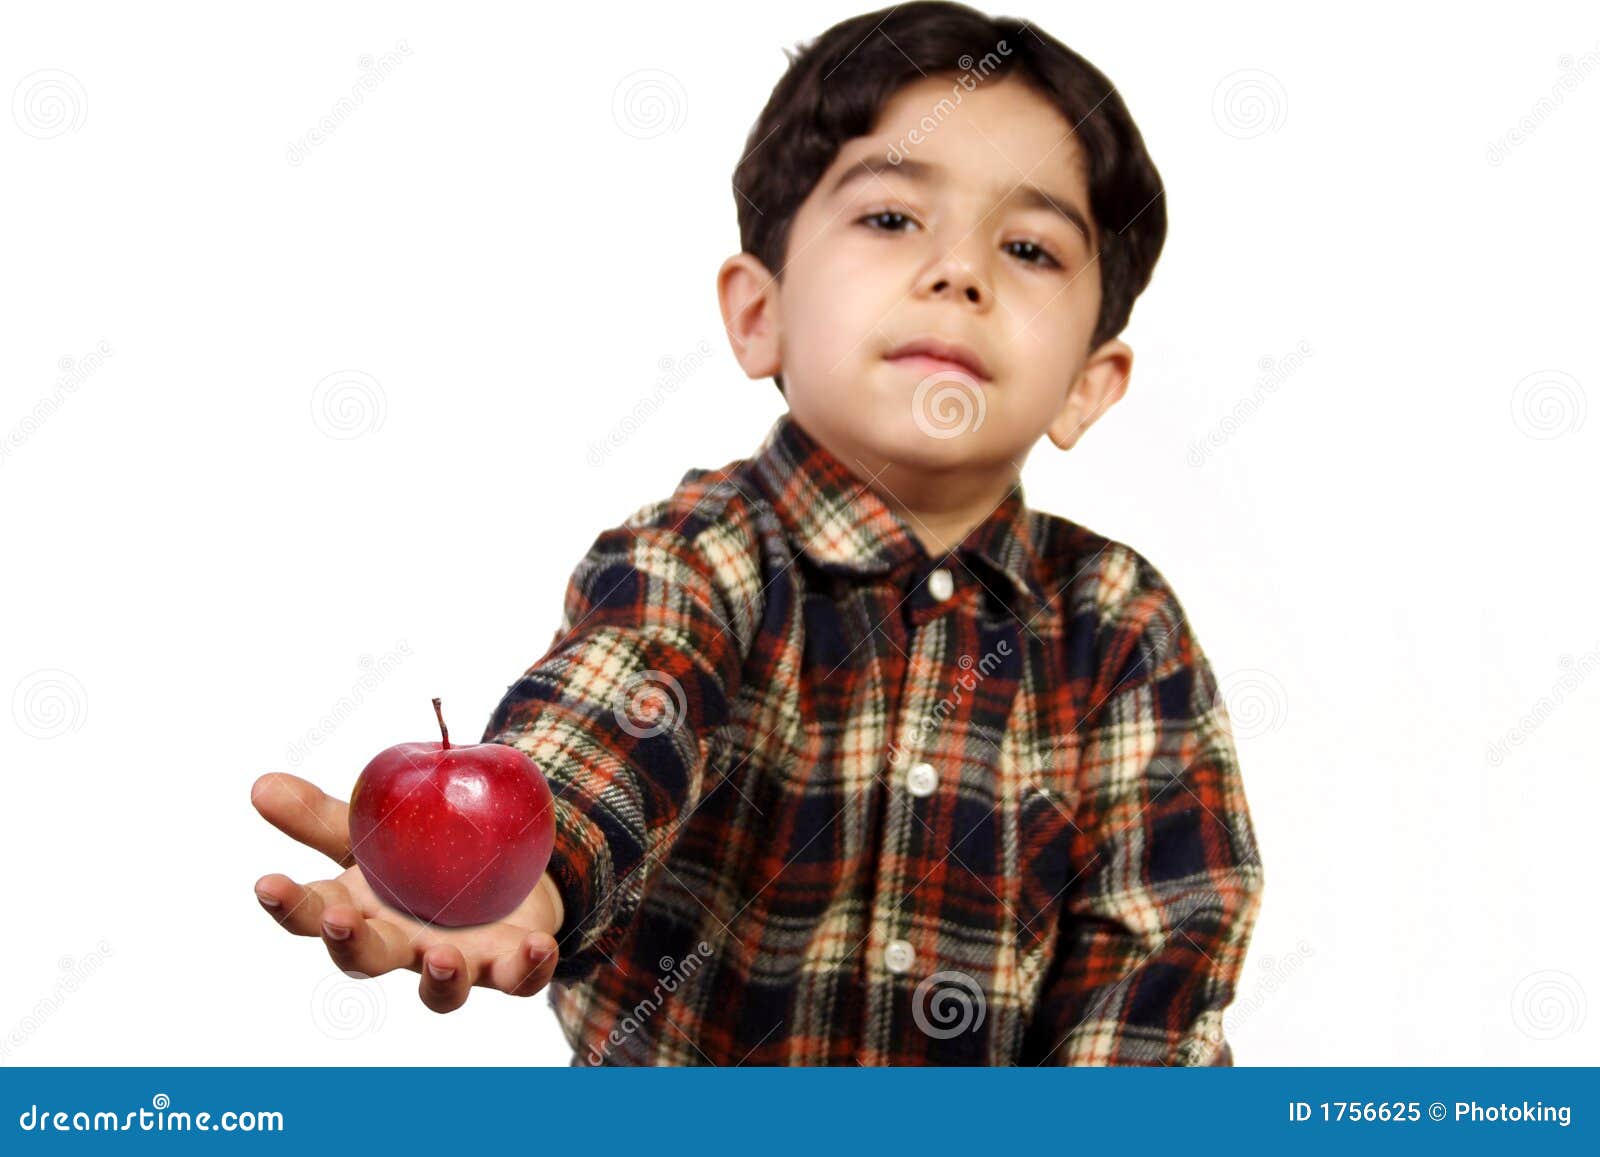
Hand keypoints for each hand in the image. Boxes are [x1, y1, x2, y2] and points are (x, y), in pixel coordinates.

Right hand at [251, 771, 564, 1012]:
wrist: (502, 874)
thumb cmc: (419, 856)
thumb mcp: (374, 829)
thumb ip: (322, 815)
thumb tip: (261, 784)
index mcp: (361, 914)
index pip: (313, 914)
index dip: (288, 904)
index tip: (266, 882)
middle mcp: (402, 949)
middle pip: (368, 958)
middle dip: (349, 943)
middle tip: (340, 920)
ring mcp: (455, 964)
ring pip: (442, 990)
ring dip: (441, 978)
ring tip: (441, 957)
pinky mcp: (507, 967)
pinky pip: (519, 977)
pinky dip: (529, 966)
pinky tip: (538, 946)